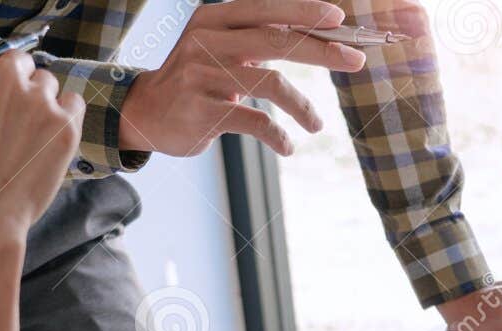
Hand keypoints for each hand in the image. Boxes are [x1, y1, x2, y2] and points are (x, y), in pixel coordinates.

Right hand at [0, 10, 83, 249]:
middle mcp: (3, 73)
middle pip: (15, 58)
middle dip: (7, 80)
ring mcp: (38, 99)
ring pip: (44, 82)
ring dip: (35, 100)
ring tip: (17, 135)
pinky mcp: (65, 125)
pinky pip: (72, 103)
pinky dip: (62, 116)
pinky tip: (42, 139)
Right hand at [119, 0, 365, 156]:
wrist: (146, 114)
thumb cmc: (198, 80)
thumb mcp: (221, 49)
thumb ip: (258, 40)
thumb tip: (320, 36)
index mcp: (213, 20)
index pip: (267, 10)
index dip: (305, 13)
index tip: (339, 19)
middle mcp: (206, 41)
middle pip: (276, 40)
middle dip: (322, 51)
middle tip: (355, 61)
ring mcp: (202, 75)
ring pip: (270, 84)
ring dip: (303, 106)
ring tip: (316, 125)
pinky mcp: (202, 111)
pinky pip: (256, 122)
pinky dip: (279, 136)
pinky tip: (287, 146)